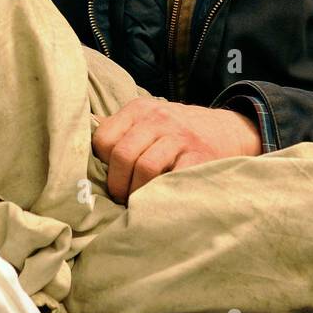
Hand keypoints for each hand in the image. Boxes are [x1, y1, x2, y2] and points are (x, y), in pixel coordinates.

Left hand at [91, 97, 263, 203]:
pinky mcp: (200, 157)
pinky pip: (173, 178)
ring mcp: (181, 137)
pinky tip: (161, 200)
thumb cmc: (179, 132)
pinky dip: (162, 194)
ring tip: (139, 203)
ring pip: (144, 168)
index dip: (103, 164)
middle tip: (122, 199)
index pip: (104, 138)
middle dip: (117, 185)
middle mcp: (158, 118)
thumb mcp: (150, 119)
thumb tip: (83, 147)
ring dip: (138, 193)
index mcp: (139, 109)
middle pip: (122, 155)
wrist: (229, 130)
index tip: (111, 177)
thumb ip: (122, 130)